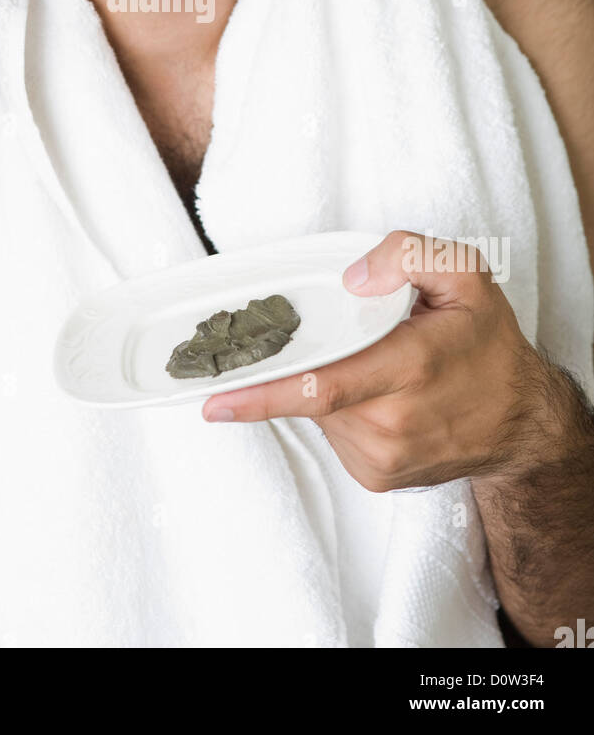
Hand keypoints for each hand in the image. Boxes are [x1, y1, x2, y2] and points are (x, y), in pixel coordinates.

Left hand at [202, 230, 557, 490]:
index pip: (322, 385)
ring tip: (367, 362)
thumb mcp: (466, 277)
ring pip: (319, 411)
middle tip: (283, 342)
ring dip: (324, 382)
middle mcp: (393, 422)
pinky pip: (333, 432)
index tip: (213, 397)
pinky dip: (338, 407)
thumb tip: (353, 276)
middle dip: (294, 364)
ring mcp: (382, 457)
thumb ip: (410, 256)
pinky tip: (372, 393)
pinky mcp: (376, 477)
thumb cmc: (487, 344)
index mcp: (411, 368)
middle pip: (313, 392)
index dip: (263, 392)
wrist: (520, 422)